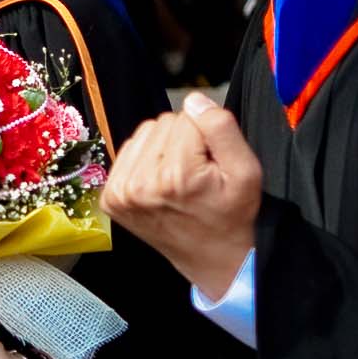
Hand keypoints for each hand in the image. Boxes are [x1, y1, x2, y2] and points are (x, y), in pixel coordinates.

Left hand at [100, 91, 261, 301]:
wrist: (212, 258)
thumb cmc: (232, 214)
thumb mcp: (247, 171)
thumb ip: (222, 129)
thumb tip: (193, 100)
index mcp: (175, 176)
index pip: (187, 117)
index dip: (206, 135)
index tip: (212, 164)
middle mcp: (140, 184)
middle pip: (163, 123)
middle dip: (183, 141)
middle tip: (197, 173)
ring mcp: (121, 193)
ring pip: (145, 133)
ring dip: (163, 148)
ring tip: (179, 178)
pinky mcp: (110, 198)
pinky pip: (128, 151)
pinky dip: (145, 161)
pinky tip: (160, 182)